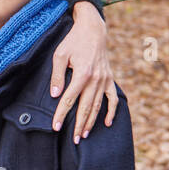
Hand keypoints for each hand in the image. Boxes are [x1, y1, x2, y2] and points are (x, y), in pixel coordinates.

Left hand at [50, 1, 118, 143]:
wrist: (93, 29)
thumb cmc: (73, 41)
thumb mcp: (60, 55)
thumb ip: (57, 76)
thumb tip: (55, 96)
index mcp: (82, 74)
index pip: (69, 99)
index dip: (61, 114)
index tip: (55, 127)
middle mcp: (95, 79)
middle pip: (85, 107)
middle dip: (78, 125)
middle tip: (73, 139)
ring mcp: (105, 79)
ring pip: (98, 105)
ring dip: (91, 121)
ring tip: (84, 135)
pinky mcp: (110, 78)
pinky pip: (113, 98)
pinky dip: (112, 111)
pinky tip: (108, 123)